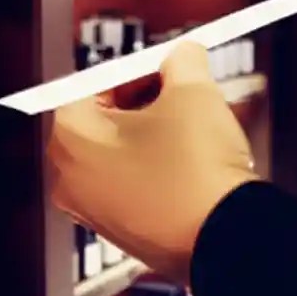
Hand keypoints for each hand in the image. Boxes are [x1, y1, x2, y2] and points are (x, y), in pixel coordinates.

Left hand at [48, 42, 258, 282]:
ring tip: (192, 128)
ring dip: (153, 135)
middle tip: (179, 92)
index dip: (136, 70)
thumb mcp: (193, 93)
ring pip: (120, 154)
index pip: (95, 84)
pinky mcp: (120, 233)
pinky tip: (190, 165)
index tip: (164, 66)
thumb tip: (184, 53)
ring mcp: (92, 210)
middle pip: (103, 120)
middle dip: (142, 101)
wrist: (227, 241)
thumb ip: (183, 61)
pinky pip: (132, 186)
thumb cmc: (197, 171)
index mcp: (70, 137)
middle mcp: (69, 177)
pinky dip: (156, 170)